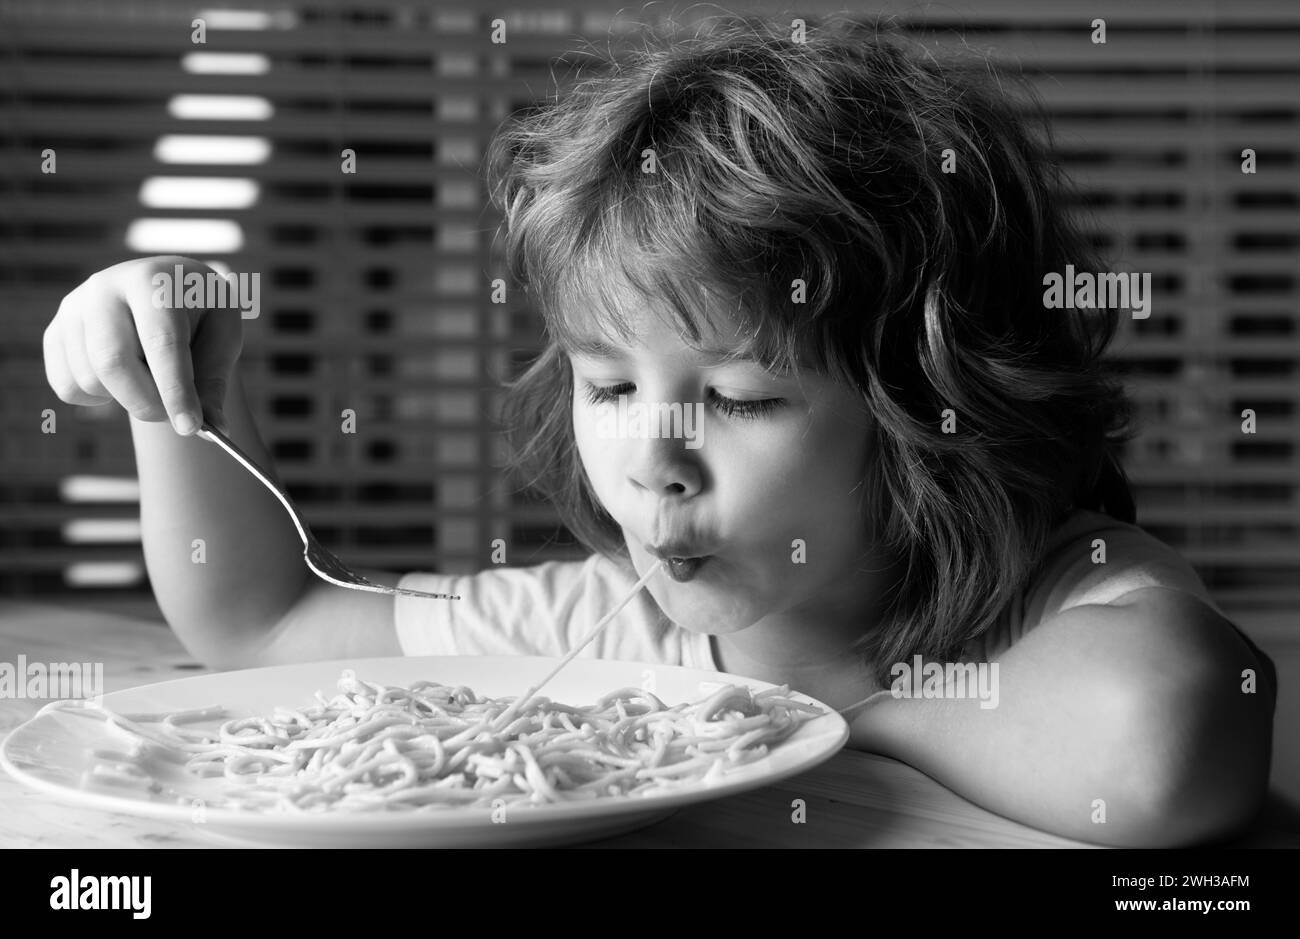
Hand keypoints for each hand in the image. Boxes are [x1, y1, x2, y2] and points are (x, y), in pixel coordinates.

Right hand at [43, 256, 243, 434]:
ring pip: (90, 379)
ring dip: (126, 400)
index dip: (176, 389)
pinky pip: (67, 386)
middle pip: (113, 362)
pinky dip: (97, 398)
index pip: (162, 342)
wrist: (163, 287)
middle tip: (175, 419)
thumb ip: (214, 379)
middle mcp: (104, 289)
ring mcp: (73, 309)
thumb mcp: (222, 335)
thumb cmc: (199, 311)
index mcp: (152, 281)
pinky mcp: (55, 332)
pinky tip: (123, 379)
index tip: (190, 427)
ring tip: (153, 381)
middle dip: (147, 403)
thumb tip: (212, 428)